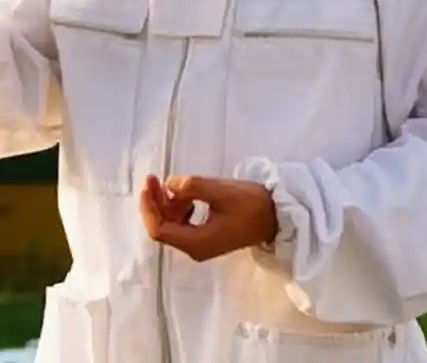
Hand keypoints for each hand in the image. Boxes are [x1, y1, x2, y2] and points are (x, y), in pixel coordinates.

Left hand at [139, 174, 278, 262]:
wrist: (277, 217)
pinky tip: (186, 195)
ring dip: (166, 204)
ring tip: (173, 184)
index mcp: (196, 242)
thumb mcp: (220, 191)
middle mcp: (194, 248)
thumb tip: (169, 184)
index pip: (159, 230)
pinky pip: (182, 223)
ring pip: (171, 224)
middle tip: (155, 177)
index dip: (149, 207)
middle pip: (163, 227)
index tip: (149, 184)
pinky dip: (178, 207)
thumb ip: (191, 187)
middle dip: (155, 202)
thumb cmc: (251, 205)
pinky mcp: (205, 236)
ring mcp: (200, 244)